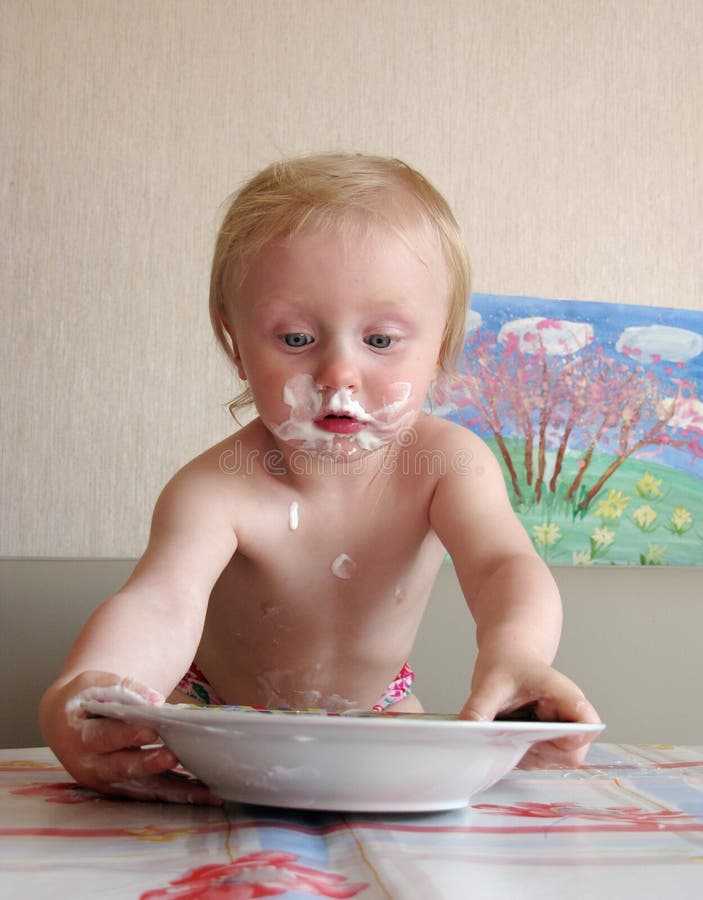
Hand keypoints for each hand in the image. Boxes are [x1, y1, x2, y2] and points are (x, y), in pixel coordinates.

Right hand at [39, 671, 220, 804]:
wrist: (67, 722)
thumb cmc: (85, 698)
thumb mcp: (96, 684)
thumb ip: (124, 690)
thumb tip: (155, 701)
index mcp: (79, 737)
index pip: (104, 737)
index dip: (127, 735)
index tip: (152, 731)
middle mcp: (90, 766)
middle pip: (122, 768)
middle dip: (149, 764)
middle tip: (174, 757)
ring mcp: (107, 781)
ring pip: (142, 789)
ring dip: (172, 790)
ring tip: (203, 790)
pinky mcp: (122, 789)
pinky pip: (151, 794)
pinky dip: (175, 795)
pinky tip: (201, 794)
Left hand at [459, 651, 600, 767]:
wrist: (508, 659)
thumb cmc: (508, 664)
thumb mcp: (490, 683)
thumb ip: (478, 708)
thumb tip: (465, 733)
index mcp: (567, 697)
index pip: (586, 728)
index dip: (570, 738)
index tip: (538, 734)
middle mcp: (570, 720)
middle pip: (569, 755)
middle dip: (534, 749)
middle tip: (506, 732)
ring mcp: (559, 737)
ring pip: (549, 762)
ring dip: (521, 752)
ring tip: (504, 726)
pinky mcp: (545, 747)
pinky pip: (533, 762)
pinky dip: (514, 754)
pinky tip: (503, 734)